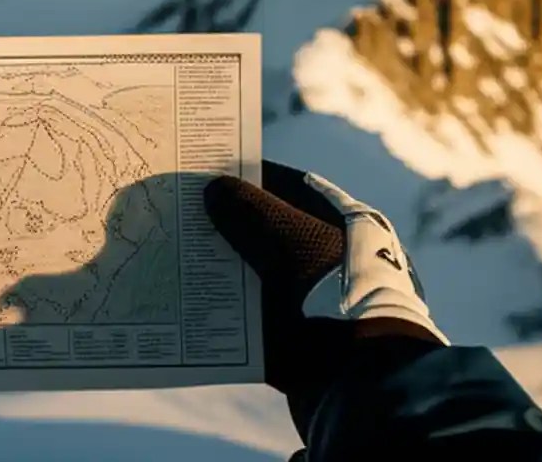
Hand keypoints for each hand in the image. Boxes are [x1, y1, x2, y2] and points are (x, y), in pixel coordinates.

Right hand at [203, 161, 445, 426]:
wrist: (360, 374)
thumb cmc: (331, 290)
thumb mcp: (288, 237)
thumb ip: (250, 208)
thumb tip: (214, 186)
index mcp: (348, 222)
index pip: (293, 186)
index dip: (254, 175)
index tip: (211, 168)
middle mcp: (335, 255)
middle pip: (273, 229)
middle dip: (232, 222)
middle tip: (187, 210)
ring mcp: (318, 296)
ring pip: (262, 271)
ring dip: (227, 265)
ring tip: (181, 252)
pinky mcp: (301, 334)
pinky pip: (257, 312)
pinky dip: (230, 306)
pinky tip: (193, 298)